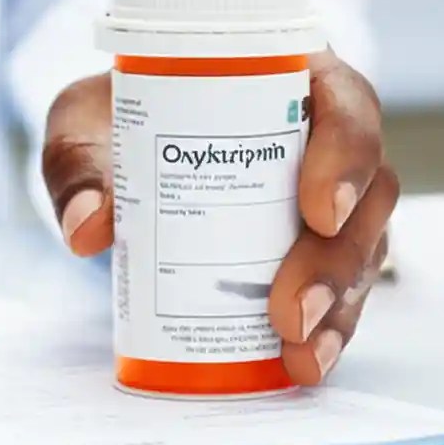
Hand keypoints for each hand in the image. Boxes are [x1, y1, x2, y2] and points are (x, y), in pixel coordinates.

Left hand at [41, 49, 397, 384]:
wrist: (111, 150)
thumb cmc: (109, 120)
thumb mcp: (79, 127)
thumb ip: (75, 168)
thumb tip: (87, 229)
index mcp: (288, 81)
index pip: (347, 106)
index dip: (348, 158)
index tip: (320, 210)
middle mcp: (323, 138)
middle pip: (368, 194)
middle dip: (337, 260)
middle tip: (289, 311)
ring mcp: (326, 198)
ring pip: (363, 247)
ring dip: (339, 305)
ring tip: (300, 352)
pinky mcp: (313, 249)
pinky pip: (341, 286)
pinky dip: (328, 327)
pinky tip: (304, 363)